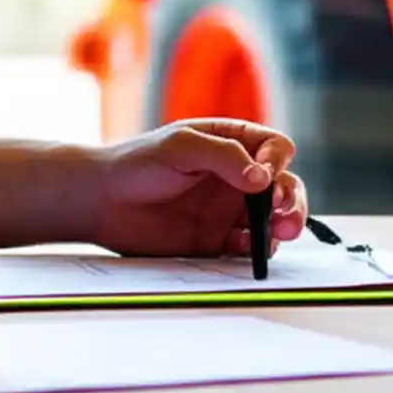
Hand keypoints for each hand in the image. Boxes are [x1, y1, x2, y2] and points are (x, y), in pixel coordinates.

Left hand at [92, 119, 306, 256]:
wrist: (101, 201)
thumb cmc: (136, 163)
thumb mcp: (179, 146)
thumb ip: (222, 156)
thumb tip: (262, 177)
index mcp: (232, 143)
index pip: (275, 148)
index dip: (277, 160)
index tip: (263, 176)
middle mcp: (237, 177)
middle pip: (284, 186)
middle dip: (292, 200)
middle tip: (283, 214)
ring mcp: (228, 210)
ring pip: (273, 219)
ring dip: (283, 226)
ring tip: (278, 233)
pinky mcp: (216, 241)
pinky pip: (247, 247)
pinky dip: (255, 250)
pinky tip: (247, 249)